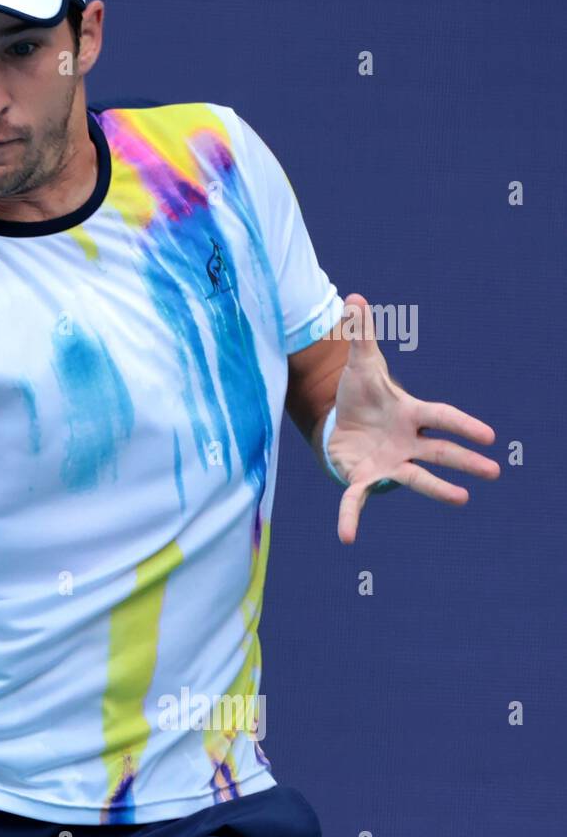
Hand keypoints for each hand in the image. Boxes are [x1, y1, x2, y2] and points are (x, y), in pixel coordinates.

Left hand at [327, 294, 500, 543]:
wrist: (343, 424)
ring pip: (416, 478)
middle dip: (464, 460)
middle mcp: (406, 442)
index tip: (488, 435)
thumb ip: (360, 335)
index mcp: (409, 414)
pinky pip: (357, 501)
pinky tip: (347, 539)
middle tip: (492, 471)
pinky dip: (351, 519)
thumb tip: (354, 297)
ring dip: (437, 489)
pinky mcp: (364, 479)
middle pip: (440, 451)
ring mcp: (389, 463)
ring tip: (461, 500)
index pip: (441, 417)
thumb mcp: (360, 365)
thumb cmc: (361, 395)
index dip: (462, 425)